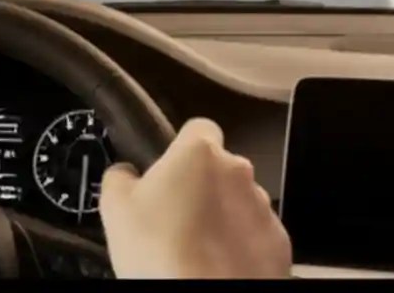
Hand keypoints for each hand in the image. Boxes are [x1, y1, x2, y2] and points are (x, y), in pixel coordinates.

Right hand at [99, 118, 290, 278]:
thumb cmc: (160, 252)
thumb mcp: (115, 208)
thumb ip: (120, 177)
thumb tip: (125, 174)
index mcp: (199, 152)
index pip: (197, 128)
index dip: (181, 148)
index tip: (168, 172)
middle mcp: (238, 172)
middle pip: (219, 168)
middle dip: (201, 186)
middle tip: (173, 217)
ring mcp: (263, 207)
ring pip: (238, 201)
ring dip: (221, 216)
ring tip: (194, 247)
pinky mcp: (279, 242)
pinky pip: (255, 233)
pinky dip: (240, 245)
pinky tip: (215, 264)